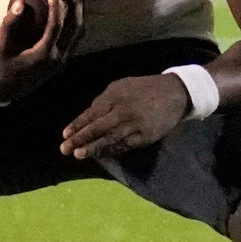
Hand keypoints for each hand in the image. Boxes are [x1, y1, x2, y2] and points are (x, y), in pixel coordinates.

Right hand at [0, 0, 77, 103]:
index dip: (56, 6)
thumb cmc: (1, 67)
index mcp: (43, 55)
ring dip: (80, 11)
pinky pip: (76, 37)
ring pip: (80, 32)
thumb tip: (19, 3)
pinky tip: (72, 7)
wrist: (6, 91)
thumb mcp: (0, 47)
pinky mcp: (64, 60)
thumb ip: (9, 25)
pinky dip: (77, 20)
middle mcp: (58, 58)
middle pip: (75, 27)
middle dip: (76, 4)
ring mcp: (64, 60)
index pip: (56, 26)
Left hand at [61, 74, 192, 159]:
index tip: (65, 135)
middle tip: (65, 149)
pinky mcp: (145, 137)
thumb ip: (105, 101)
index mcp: (116, 95)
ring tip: (79, 155)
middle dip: (80, 139)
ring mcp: (135, 125)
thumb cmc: (145, 89)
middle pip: (98, 127)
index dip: (78, 124)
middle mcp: (124, 110)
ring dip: (93, 148)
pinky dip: (111, 151)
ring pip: (110, 138)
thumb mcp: (123, 86)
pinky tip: (100, 155)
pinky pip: (124, 145)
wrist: (176, 93)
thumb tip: (88, 118)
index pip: (93, 112)